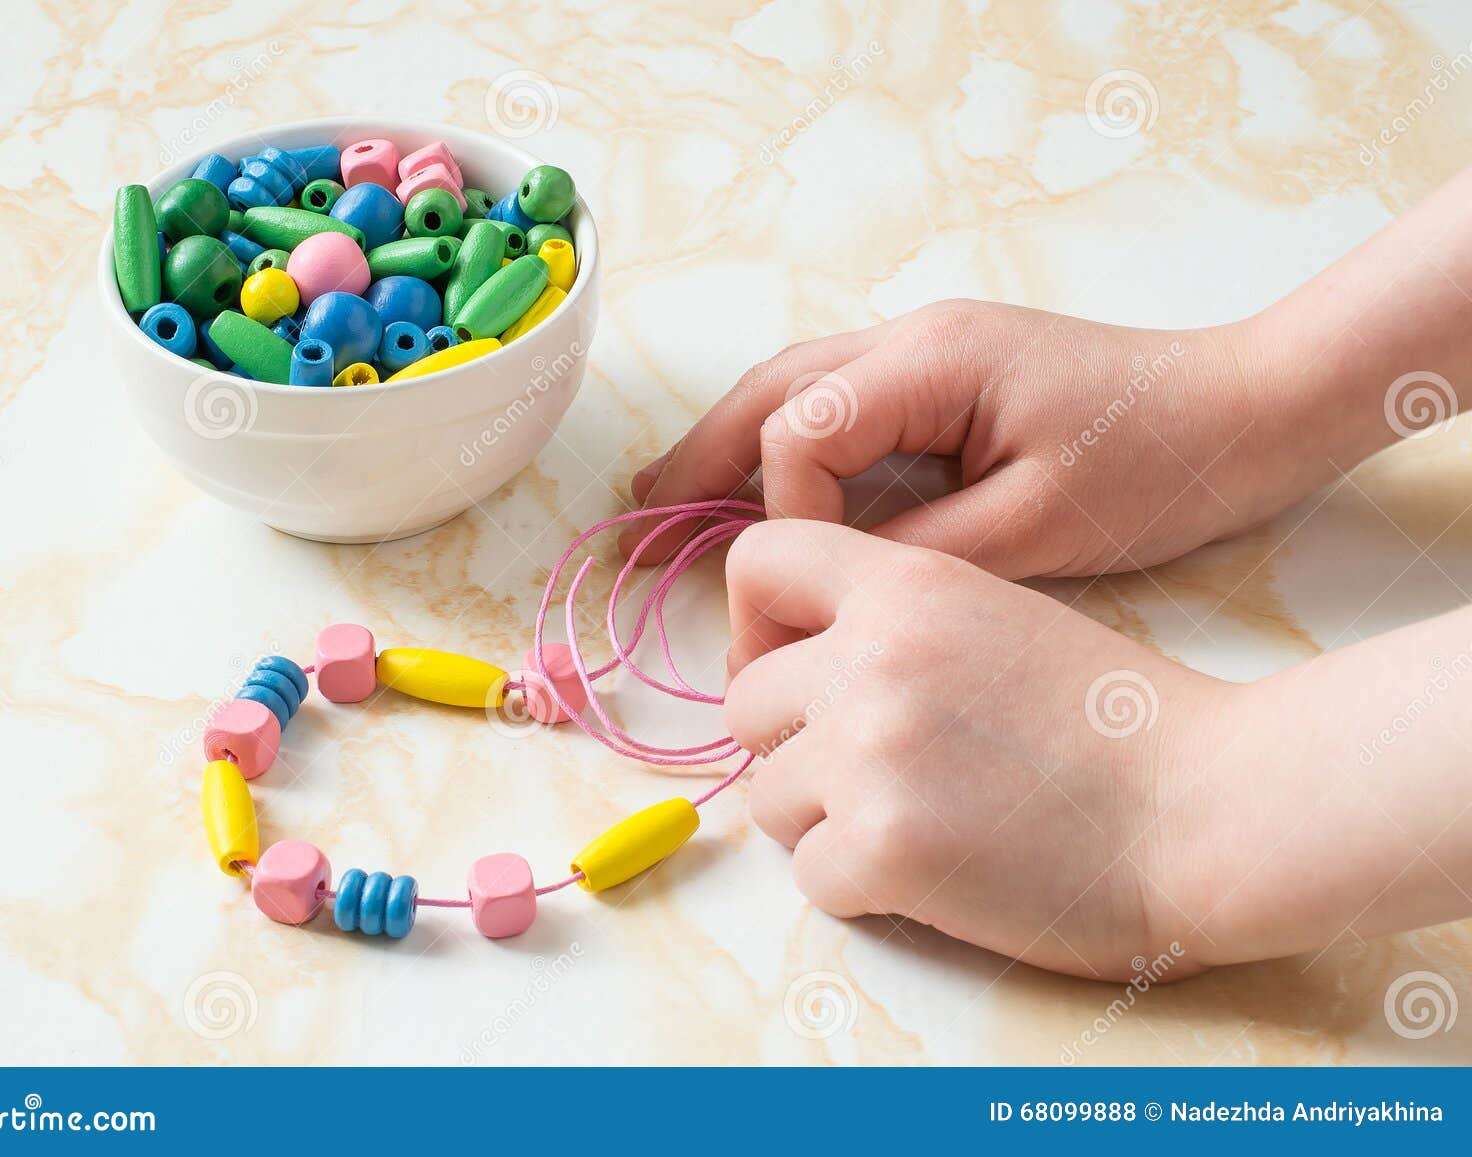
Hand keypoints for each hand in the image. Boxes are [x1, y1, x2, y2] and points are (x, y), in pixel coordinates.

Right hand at [624, 300, 1357, 578]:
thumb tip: (831, 582)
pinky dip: (788, 449)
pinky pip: (840, 405)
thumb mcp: (1037, 528)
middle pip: (773, 390)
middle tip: (636, 517)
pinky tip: (766, 490)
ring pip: (797, 388)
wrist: (1250, 408)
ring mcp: (929, 351)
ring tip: (668, 498)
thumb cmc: (1157, 466)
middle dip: (702, 456)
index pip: (801, 428)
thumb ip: (919, 556)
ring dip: (731, 445)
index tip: (812, 581)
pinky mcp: (949, 378)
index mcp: (930, 362)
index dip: (785, 510)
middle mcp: (913, 340)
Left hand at [722, 519, 1232, 978]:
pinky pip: (810, 876)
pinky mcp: (883, 848)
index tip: (795, 671)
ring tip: (923, 823)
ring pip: (765, 798)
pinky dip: (862, 887)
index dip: (757, 622)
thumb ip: (895, 626)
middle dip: (792, 745)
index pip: (757, 560)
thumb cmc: (1120, 721)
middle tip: (874, 772)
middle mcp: (870, 658)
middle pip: (742, 703)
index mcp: (905, 585)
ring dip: (825, 821)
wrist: (1212, 806)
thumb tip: (800, 675)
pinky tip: (942, 873)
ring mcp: (868, 754)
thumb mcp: (1000, 617)